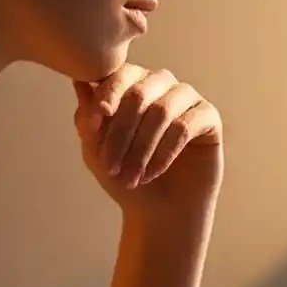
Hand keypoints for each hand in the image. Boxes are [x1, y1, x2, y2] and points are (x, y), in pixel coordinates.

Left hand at [73, 64, 223, 217]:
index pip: (120, 74)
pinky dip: (164, 153)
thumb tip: (78, 82)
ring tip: (132, 177)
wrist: (160, 212)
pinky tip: (153, 173)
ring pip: (162, 110)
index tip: (93, 127)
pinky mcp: (208, 117)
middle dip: (121, 133)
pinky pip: (185, 127)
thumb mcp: (96, 151)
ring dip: (142, 148)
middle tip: (111, 167)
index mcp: (131, 84)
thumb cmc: (126, 177)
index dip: (106, 97)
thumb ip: (87, 118)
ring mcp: (186, 98)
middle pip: (139, 93)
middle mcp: (160, 85)